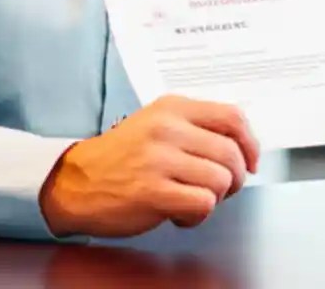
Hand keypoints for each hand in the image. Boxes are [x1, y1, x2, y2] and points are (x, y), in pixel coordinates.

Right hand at [39, 95, 260, 237]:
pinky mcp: (152, 191)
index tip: (251, 161)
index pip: (233, 117)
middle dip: (235, 178)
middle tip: (220, 189)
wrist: (74, 181)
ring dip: (214, 198)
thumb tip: (243, 147)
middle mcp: (167, 129)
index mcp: (173, 108)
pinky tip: (179, 213)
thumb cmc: (121, 157)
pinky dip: (198, 215)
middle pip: (231, 153)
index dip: (250, 143)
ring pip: (221, 180)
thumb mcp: (157, 124)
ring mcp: (159, 159)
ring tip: (191, 199)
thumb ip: (196, 128)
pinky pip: (203, 204)